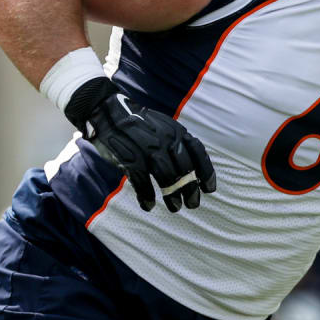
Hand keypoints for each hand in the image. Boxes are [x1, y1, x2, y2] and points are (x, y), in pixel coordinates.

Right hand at [65, 78, 216, 212]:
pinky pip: (142, 182)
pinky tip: (148, 205)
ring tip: (175, 208)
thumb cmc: (140, 123)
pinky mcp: (130, 158)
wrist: (110, 112)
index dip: (206, 172)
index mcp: (176, 131)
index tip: (209, 189)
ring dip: (172, 196)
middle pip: (185, 169)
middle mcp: (166, 140)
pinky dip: (146, 196)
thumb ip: (178, 142)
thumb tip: (193, 167)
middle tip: (192, 204)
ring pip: (167, 178)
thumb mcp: (165, 126)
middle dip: (190, 189)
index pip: (198, 153)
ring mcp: (148, 149)